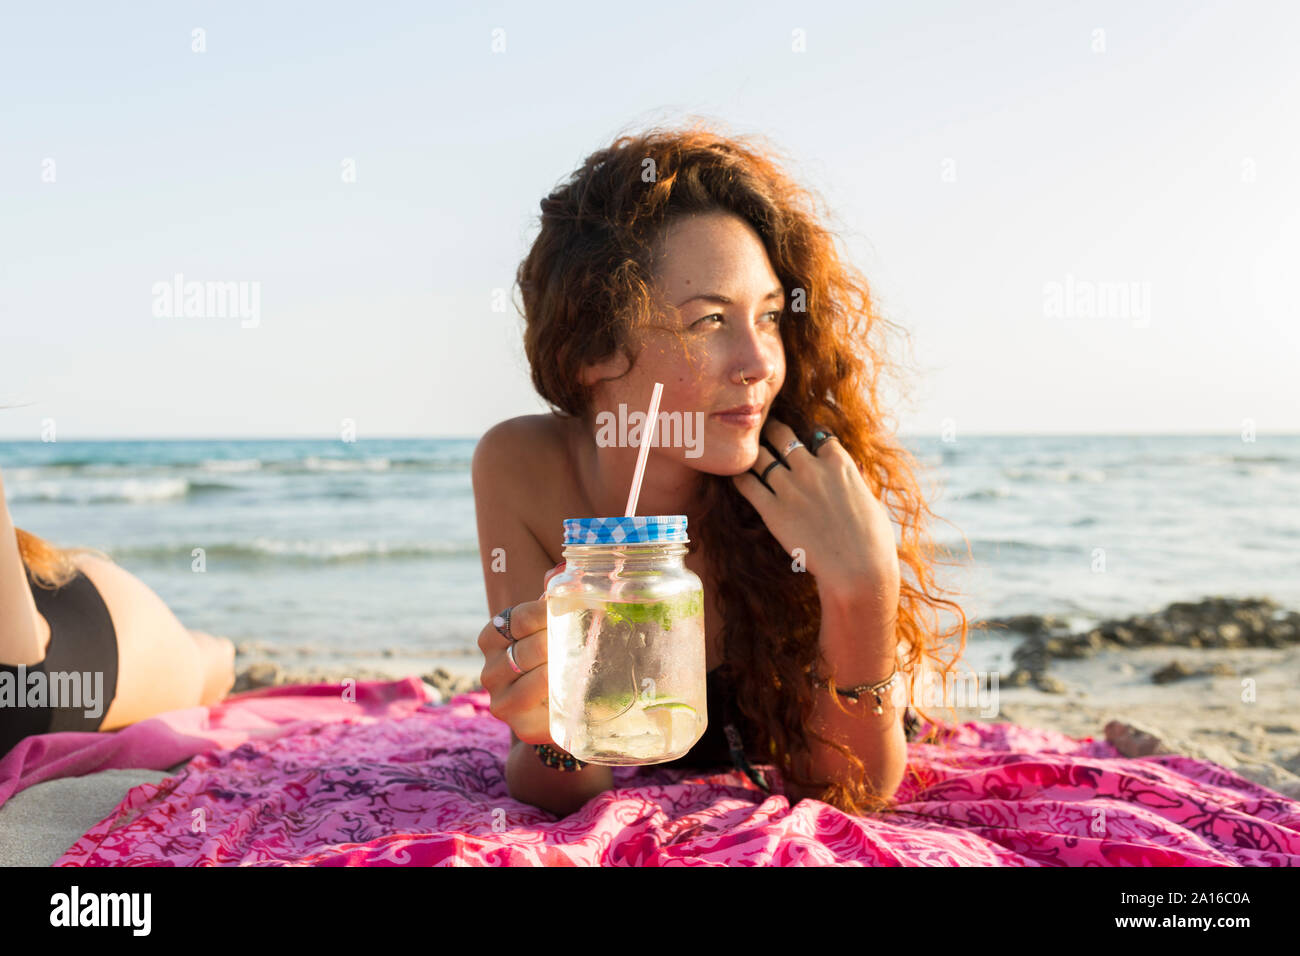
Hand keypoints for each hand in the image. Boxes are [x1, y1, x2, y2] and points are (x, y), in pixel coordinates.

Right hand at [477, 561, 565, 743]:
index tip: (572, 608)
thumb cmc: (553, 655)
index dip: (545, 612)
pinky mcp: (520, 726)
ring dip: (561, 670)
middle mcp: (490, 670)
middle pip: (526, 650)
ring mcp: (502, 701)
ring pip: (533, 681)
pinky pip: (543, 712)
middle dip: (559, 641)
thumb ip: (552, 598)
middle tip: (586, 636)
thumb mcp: (550, 625)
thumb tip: (563, 569)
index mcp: (492, 638)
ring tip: (583, 661)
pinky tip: (577, 688)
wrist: (558, 707)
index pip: (515, 619)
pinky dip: (562, 698)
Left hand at [731, 418, 899, 600]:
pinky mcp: (773, 511)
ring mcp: (790, 489)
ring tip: (747, 452)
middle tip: (766, 432)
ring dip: (753, 452)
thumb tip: (854, 472)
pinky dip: (741, 478)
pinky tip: (739, 477)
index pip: (819, 435)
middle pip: (783, 435)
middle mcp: (812, 469)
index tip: (805, 442)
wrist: (858, 569)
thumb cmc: (873, 541)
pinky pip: (747, 485)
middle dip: (773, 430)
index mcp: (840, 464)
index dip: (810, 437)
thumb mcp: (871, 501)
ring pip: (760, 456)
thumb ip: (856, 482)